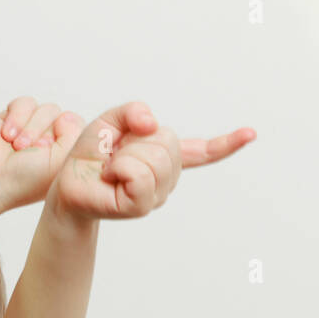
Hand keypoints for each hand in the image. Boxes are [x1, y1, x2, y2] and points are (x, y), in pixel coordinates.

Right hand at [0, 96, 85, 210]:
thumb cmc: (25, 178)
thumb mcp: (59, 161)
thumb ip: (74, 135)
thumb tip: (66, 116)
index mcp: (64, 152)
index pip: (77, 127)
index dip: (65, 134)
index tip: (49, 151)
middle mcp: (51, 139)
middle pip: (62, 115)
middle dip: (43, 132)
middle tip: (30, 151)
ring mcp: (32, 127)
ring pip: (45, 109)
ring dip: (29, 127)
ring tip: (16, 146)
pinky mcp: (14, 117)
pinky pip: (25, 103)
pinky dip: (16, 118)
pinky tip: (6, 135)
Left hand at [46, 101, 255, 221]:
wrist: (67, 186)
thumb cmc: (89, 158)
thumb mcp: (109, 122)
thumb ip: (130, 111)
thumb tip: (150, 121)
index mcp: (164, 158)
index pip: (200, 152)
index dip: (225, 144)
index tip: (251, 134)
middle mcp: (166, 178)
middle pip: (166, 141)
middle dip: (135, 140)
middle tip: (114, 155)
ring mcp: (156, 195)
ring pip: (153, 157)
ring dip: (123, 155)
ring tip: (110, 168)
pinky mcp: (140, 206)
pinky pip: (140, 176)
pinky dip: (120, 168)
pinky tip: (111, 177)